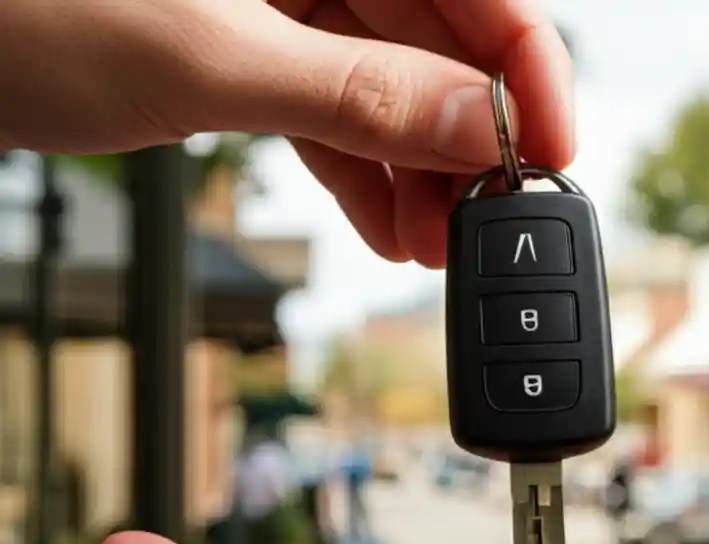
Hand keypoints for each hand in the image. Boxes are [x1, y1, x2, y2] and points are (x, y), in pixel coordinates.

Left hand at [0, 0, 573, 266]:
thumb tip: (484, 127)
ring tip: (436, 246)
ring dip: (417, 171)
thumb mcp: (210, 58)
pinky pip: (327, 107)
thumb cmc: (18, 6)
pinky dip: (357, 171)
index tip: (547, 153)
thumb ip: (363, 95)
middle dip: (467, 141)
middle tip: (487, 225)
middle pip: (437, 40)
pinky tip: (385, 225)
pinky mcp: (238, 45)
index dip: (527, 69)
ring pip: (385, 84)